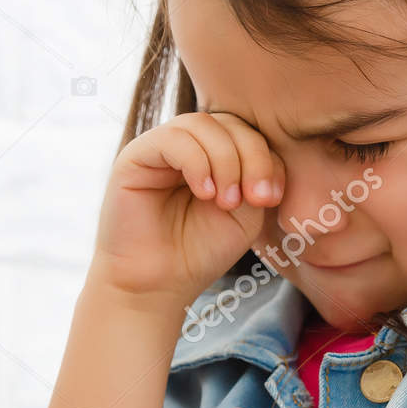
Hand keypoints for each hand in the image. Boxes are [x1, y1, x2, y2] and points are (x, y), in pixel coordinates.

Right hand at [89, 112, 285, 308]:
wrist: (157, 285)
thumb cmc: (201, 252)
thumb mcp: (246, 214)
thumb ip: (257, 177)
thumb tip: (266, 149)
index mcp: (214, 155)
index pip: (248, 132)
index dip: (267, 159)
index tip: (271, 199)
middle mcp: (187, 145)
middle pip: (228, 122)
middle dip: (252, 157)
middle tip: (254, 199)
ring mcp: (160, 148)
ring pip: (201, 124)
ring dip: (226, 161)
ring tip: (226, 202)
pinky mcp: (135, 157)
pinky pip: (173, 138)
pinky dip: (197, 163)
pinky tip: (205, 194)